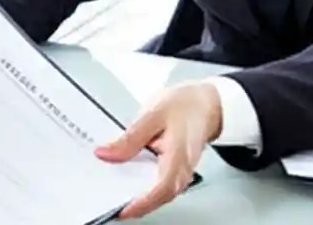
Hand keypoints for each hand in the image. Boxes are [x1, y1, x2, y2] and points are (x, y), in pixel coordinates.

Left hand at [95, 83, 221, 219]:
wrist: (206, 103)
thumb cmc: (186, 105)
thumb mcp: (152, 115)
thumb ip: (129, 138)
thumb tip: (105, 154)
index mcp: (178, 156)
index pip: (161, 188)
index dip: (141, 202)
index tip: (122, 209)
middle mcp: (182, 170)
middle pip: (158, 197)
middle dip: (134, 203)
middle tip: (109, 201)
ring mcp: (180, 173)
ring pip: (158, 194)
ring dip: (137, 197)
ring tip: (113, 190)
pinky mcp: (175, 171)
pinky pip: (159, 186)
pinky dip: (142, 186)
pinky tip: (127, 179)